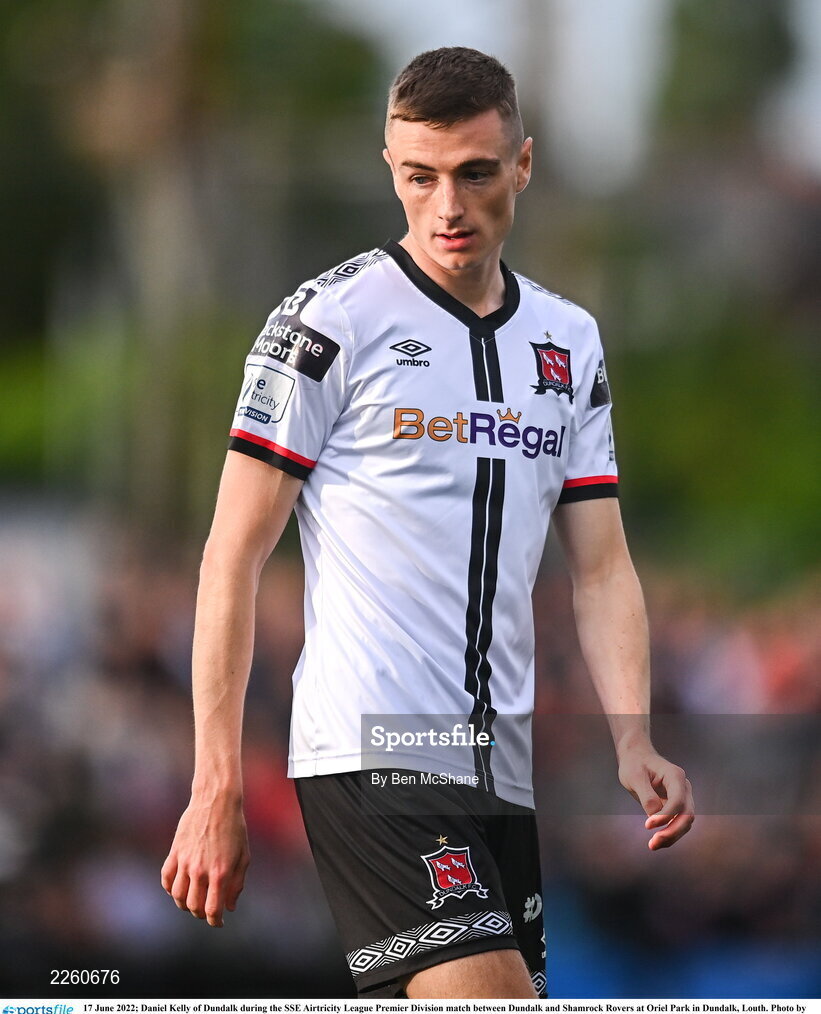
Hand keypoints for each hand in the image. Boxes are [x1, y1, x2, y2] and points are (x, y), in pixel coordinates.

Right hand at [161, 793, 249, 926]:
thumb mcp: (244, 855)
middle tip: (206, 910)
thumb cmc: (235, 827)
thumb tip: (230, 907)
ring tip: (192, 901)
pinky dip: (169, 888)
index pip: (212, 910)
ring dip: (184, 904)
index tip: (218, 922)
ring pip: (177, 896)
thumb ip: (237, 883)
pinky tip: (177, 888)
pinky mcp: (175, 851)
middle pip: (193, 906)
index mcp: (220, 873)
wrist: (217, 801)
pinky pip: (166, 878)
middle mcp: (200, 870)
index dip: (214, 921)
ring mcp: (185, 861)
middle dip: (200, 913)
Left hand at [617, 745, 694, 850]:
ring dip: (671, 836)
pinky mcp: (676, 806)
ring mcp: (682, 797)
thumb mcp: (635, 776)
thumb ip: (646, 795)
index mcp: (675, 776)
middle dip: (672, 831)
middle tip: (653, 843)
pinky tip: (656, 842)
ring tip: (652, 846)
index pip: (677, 801)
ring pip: (685, 822)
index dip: (665, 816)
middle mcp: (683, 787)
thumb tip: (654, 816)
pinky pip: (677, 823)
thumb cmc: (634, 764)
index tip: (647, 825)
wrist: (636, 757)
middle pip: (687, 815)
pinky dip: (669, 834)